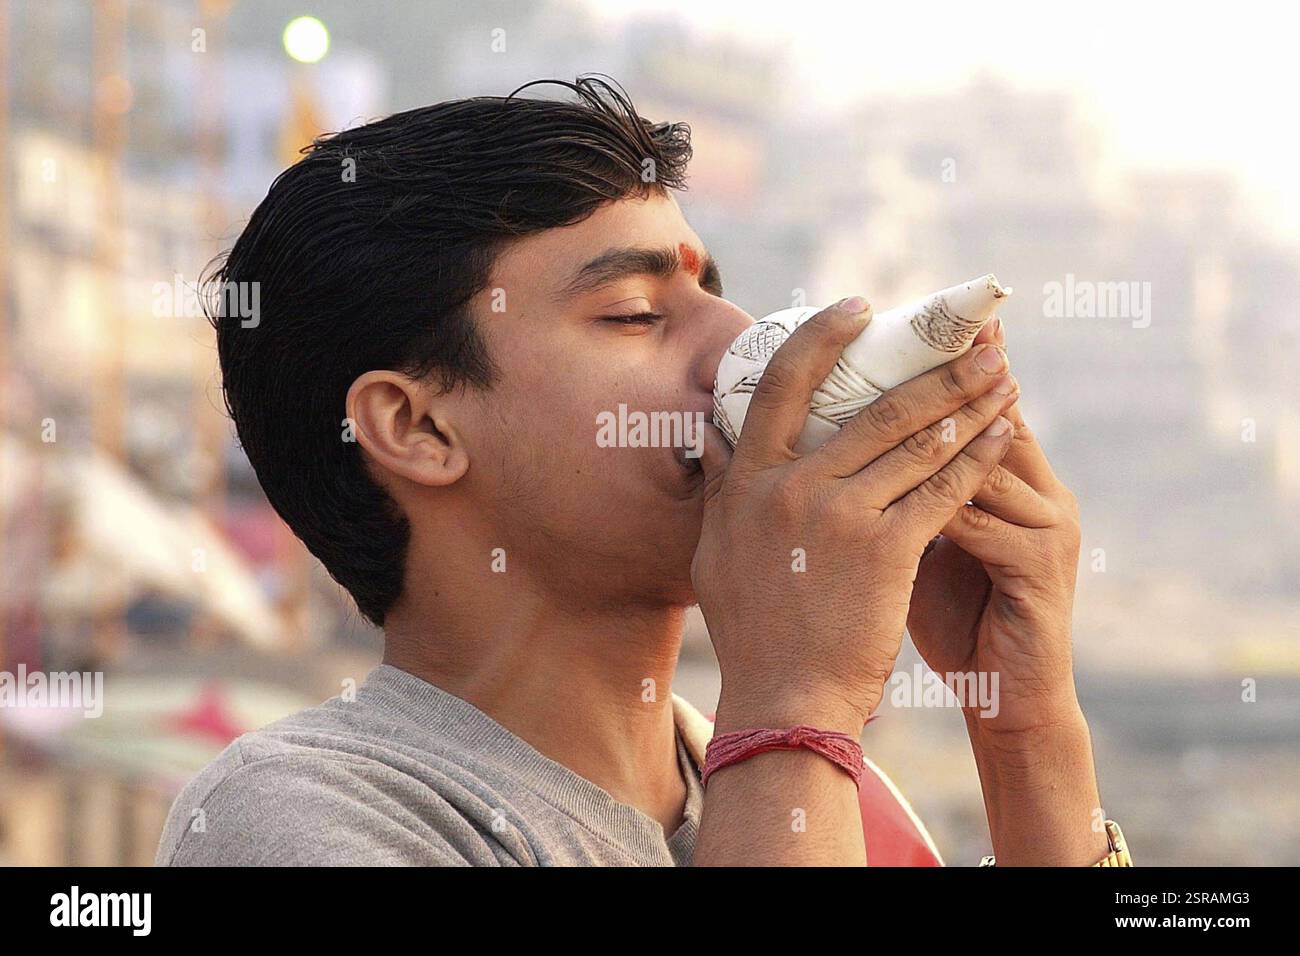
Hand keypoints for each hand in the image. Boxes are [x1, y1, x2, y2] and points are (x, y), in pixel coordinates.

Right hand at [691, 297, 1019, 731]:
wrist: (785, 697)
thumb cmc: (752, 628)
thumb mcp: (715, 549)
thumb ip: (723, 485)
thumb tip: (717, 429)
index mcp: (750, 480)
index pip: (783, 384)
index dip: (823, 336)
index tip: (862, 307)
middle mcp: (792, 487)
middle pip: (873, 406)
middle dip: (933, 366)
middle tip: (975, 337)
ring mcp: (841, 516)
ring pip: (916, 441)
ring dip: (967, 403)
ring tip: (1003, 376)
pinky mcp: (887, 551)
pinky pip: (942, 490)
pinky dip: (978, 458)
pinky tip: (1004, 435)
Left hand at [906, 316, 1084, 739]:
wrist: (1007, 693)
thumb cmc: (956, 611)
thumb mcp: (920, 541)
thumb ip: (894, 490)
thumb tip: (824, 445)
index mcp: (1012, 481)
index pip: (971, 409)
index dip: (937, 365)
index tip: (895, 320)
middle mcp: (1040, 491)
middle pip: (990, 415)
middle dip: (943, 375)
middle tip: (896, 335)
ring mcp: (1046, 528)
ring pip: (987, 462)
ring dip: (934, 431)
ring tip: (877, 396)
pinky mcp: (1040, 571)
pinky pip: (986, 525)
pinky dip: (941, 505)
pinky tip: (892, 490)